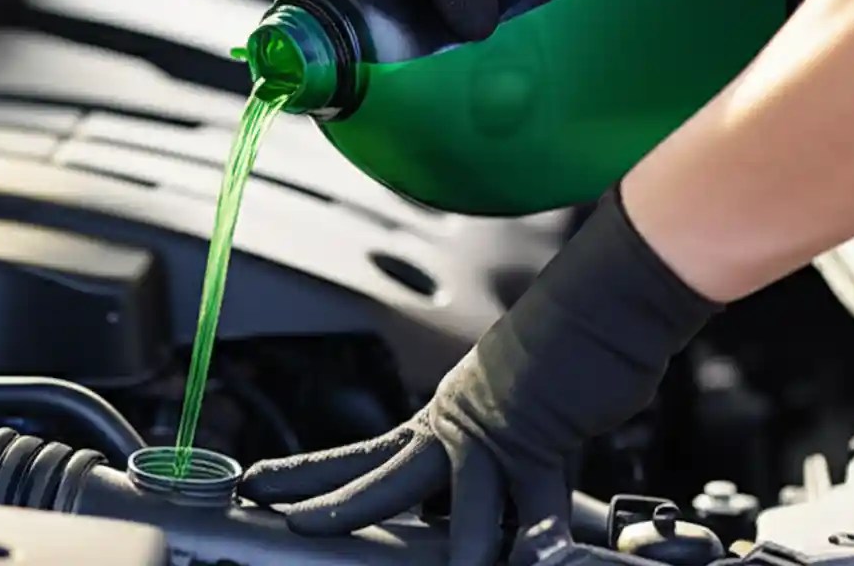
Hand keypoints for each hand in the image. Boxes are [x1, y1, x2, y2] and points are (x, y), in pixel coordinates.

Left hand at [239, 190, 719, 564]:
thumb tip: (464, 503)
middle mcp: (454, 431)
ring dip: (461, 547)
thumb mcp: (502, 412)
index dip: (308, 471)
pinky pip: (541, 500)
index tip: (259, 481)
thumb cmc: (554, 360)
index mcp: (438, 423)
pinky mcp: (542, 443)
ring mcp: (496, 438)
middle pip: (382, 474)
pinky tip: (537, 558)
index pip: (360, 454)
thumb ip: (480, 458)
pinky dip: (541, 534)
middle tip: (291, 522)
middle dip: (335, 503)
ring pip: (463, 500)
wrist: (593, 312)